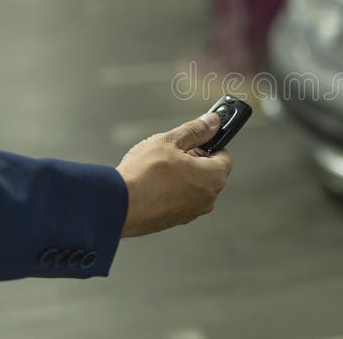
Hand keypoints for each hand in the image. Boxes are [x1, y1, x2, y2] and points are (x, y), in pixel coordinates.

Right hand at [115, 113, 231, 237]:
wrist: (117, 205)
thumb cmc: (144, 174)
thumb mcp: (171, 141)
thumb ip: (195, 130)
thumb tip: (213, 122)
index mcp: (213, 177)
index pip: (225, 155)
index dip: (211, 143)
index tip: (198, 138)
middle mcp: (208, 199)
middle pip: (210, 172)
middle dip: (196, 159)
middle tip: (174, 151)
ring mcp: (191, 212)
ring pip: (194, 186)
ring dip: (183, 175)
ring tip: (160, 167)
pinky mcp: (174, 221)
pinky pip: (180, 200)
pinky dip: (172, 190)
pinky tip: (153, 182)